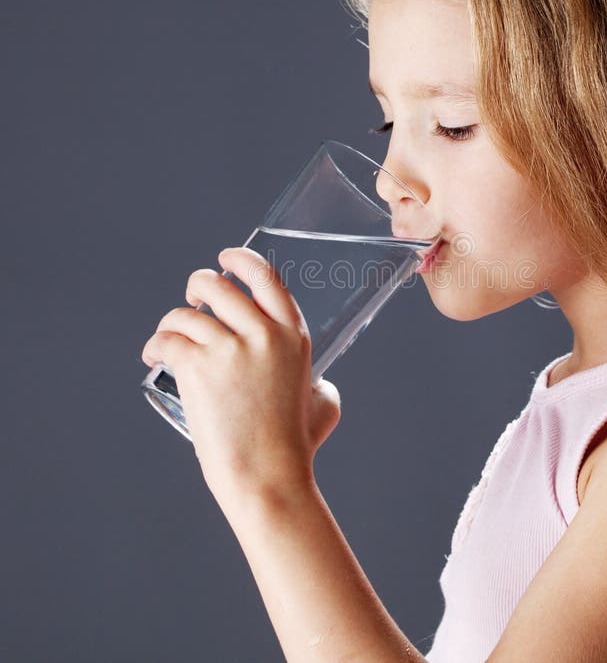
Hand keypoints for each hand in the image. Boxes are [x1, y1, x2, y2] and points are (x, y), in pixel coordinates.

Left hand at [141, 246, 340, 507]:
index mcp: (294, 335)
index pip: (266, 277)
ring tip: (169, 339)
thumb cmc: (295, 446)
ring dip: (172, 322)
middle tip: (192, 302)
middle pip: (218, 284)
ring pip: (185, 313)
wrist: (268, 476)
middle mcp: (264, 333)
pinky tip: (154, 356)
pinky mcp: (199, 367)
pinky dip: (155, 345)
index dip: (241, 259)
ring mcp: (231, 349)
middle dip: (198, 287)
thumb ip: (322, 385)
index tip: (225, 257)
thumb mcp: (324, 404)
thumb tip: (319, 385)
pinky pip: (166, 339)